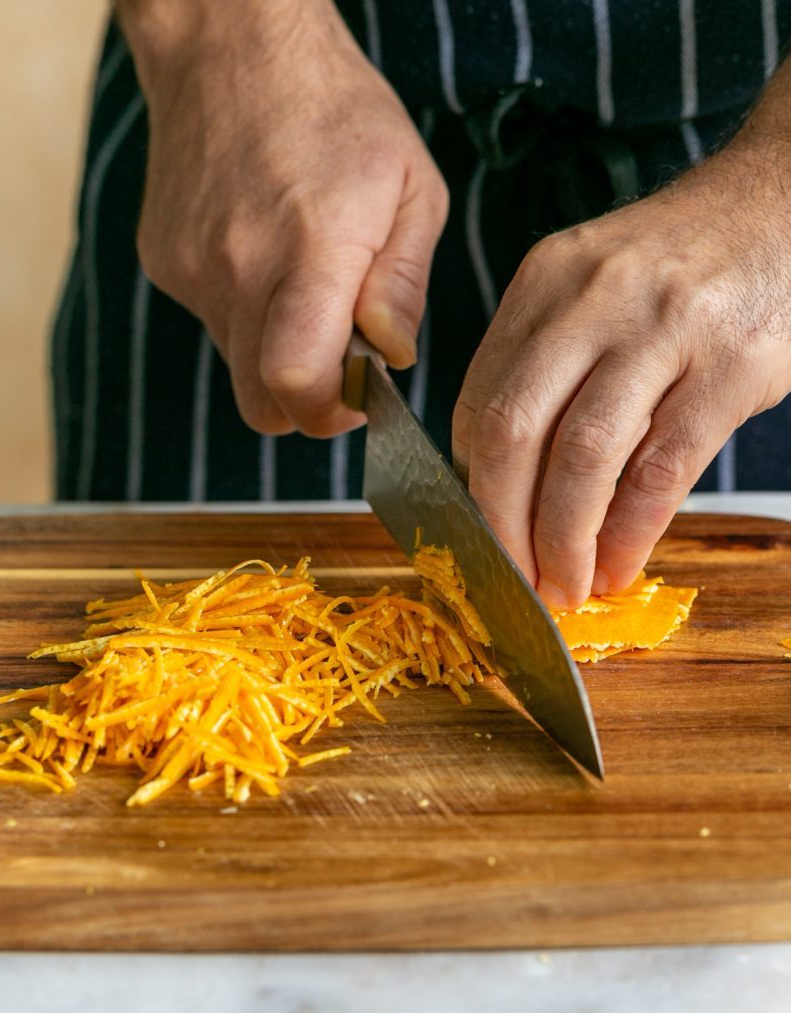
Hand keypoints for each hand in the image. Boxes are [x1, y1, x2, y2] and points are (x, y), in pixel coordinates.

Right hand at [118, 0, 447, 436]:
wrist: (231, 45)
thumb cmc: (338, 110)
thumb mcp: (412, 187)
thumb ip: (404, 284)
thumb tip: (391, 358)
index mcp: (311, 250)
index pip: (295, 381)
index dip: (327, 412)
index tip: (356, 398)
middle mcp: (240, 267)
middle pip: (259, 402)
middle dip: (304, 402)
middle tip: (336, 361)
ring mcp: (191, 267)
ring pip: (235, 364)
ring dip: (275, 351)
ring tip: (301, 285)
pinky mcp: (163, 261)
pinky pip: (210, 320)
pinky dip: (243, 311)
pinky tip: (260, 253)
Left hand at [453, 128, 790, 608]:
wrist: (776, 207)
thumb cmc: (673, 270)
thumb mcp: (588, 290)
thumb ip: (541, 367)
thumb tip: (501, 482)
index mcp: (544, 281)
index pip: (479, 399)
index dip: (471, 484)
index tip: (480, 533)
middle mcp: (595, 299)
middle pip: (515, 430)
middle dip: (503, 523)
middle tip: (514, 579)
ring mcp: (664, 329)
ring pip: (585, 457)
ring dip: (564, 540)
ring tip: (563, 587)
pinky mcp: (731, 365)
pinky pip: (662, 469)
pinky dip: (631, 532)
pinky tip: (618, 566)